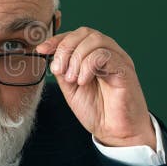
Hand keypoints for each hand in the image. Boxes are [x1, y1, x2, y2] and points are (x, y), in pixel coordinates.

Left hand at [36, 27, 155, 147]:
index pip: (75, 36)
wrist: (115, 132)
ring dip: (77, 58)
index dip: (57, 39)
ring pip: (95, 40)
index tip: (41, 50)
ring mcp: (118, 59)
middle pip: (85, 33)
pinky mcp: (125, 70)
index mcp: (94, 55)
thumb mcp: (71, 89)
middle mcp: (108, 53)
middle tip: (59, 70)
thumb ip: (63, 71)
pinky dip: (88, 66)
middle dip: (66, 48)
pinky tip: (83, 81)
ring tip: (72, 79)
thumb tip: (52, 57)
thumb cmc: (97, 110)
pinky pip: (105, 55)